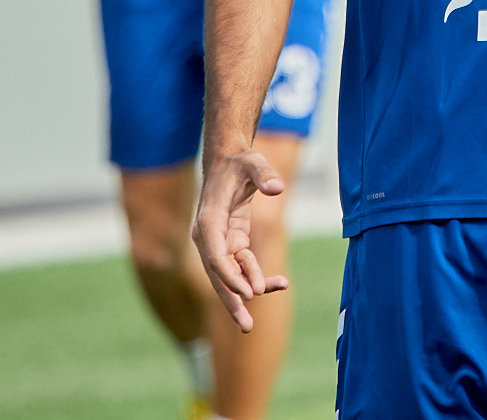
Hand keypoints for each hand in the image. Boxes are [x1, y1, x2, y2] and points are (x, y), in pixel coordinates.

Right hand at [192, 149, 289, 331]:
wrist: (228, 161)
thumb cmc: (240, 162)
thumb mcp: (253, 162)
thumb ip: (264, 174)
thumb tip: (277, 187)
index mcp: (208, 220)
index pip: (215, 255)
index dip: (230, 275)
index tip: (248, 293)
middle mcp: (208, 236)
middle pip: (217, 274)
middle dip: (231, 300)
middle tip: (245, 325)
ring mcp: (218, 241)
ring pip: (230, 276)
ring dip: (242, 296)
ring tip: (251, 325)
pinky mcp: (231, 242)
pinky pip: (242, 266)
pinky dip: (256, 277)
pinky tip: (278, 284)